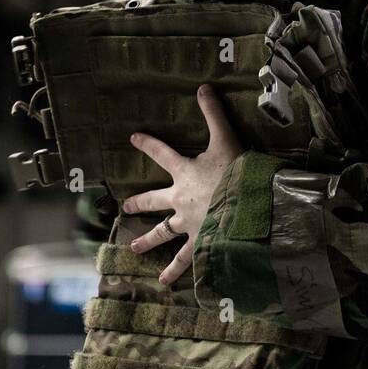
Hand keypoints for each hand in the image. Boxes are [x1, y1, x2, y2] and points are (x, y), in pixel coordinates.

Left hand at [123, 84, 241, 285]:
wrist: (242, 205)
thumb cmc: (235, 172)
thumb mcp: (226, 138)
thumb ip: (214, 114)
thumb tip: (203, 86)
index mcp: (185, 173)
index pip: (162, 153)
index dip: (148, 144)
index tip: (132, 137)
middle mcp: (180, 200)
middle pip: (154, 200)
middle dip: (139, 202)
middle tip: (125, 207)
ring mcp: (189, 223)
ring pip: (163, 233)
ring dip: (148, 242)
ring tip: (134, 250)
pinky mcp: (200, 241)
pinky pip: (187, 258)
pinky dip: (178, 270)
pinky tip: (167, 282)